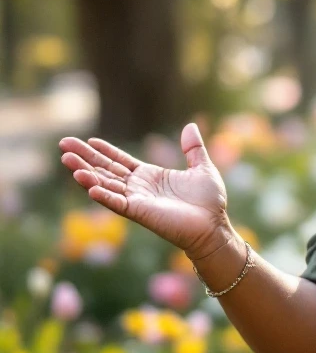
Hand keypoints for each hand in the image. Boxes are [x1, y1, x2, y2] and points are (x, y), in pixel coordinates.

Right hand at [58, 124, 232, 261]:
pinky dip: (102, 195)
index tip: (89, 140)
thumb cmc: (209, 202)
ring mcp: (137, 200)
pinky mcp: (140, 212)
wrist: (214, 226)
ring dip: (86, 173)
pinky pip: (117, 203)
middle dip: (85, 158)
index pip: (121, 161)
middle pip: (106, 170)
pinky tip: (88, 185)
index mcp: (150, 176)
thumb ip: (193, 149)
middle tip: (64, 145)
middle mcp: (139, 188)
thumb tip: (190, 126)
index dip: (105, 151)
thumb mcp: (202, 169)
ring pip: (105, 184)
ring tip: (68, 161)